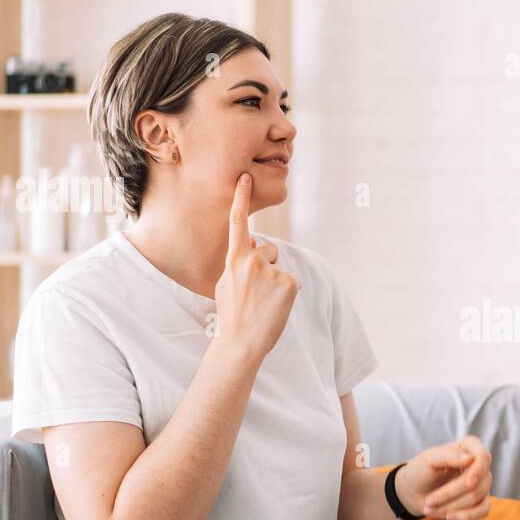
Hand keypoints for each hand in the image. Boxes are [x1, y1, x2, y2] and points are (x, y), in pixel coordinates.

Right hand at [213, 172, 300, 360]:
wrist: (241, 342)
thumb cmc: (233, 315)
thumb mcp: (227, 283)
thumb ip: (238, 261)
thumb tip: (254, 242)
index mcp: (234, 259)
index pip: (238, 223)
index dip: (241, 199)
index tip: (245, 177)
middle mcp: (252, 260)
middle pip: (268, 249)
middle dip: (266, 265)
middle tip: (256, 293)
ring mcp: (272, 270)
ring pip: (280, 267)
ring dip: (277, 281)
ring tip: (264, 303)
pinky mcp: (289, 282)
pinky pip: (292, 281)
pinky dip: (288, 294)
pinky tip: (276, 307)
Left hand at [394, 435, 492, 519]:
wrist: (415, 491)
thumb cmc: (421, 471)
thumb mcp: (428, 459)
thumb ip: (448, 455)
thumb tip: (469, 458)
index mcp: (470, 446)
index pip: (483, 457)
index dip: (478, 472)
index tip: (468, 484)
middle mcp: (480, 464)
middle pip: (477, 483)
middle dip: (450, 495)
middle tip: (428, 501)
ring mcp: (483, 483)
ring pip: (477, 499)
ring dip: (451, 507)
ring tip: (429, 508)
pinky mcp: (481, 501)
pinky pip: (482, 511)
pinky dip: (465, 517)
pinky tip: (449, 517)